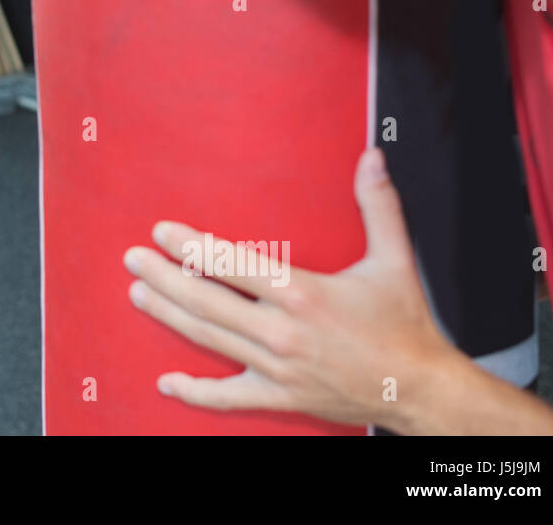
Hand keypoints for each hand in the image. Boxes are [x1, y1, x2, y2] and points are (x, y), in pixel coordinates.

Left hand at [122, 147, 461, 426]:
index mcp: (302, 293)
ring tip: (137, 294)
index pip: (232, 264)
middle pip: (207, 300)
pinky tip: (168, 382)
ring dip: (169, 314)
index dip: (191, 246)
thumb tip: (373, 156)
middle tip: (132, 259)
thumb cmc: (404, 323)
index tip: (162, 230)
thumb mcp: (394, 259)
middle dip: (163, 277)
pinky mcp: (280, 395)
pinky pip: (229, 396)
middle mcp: (283, 331)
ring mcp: (277, 367)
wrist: (420, 388)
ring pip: (209, 338)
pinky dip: (196, 391)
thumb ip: (378, 205)